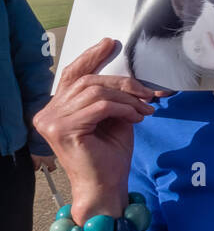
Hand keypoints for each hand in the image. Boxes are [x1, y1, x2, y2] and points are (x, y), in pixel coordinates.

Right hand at [32, 37, 167, 222]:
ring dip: (127, 98)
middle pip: (89, 81)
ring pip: (96, 92)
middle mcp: (48, 112)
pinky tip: (136, 118)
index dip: (92, 56)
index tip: (111, 43)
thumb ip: (115, 97)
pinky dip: (123, 109)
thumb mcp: (115, 118)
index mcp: (57, 108)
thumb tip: (134, 79)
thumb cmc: (109, 156)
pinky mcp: (63, 130)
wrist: (106, 187)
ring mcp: (51, 121)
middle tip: (148, 94)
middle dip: (124, 83)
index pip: (73, 74)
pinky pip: (100, 107)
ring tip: (145, 110)